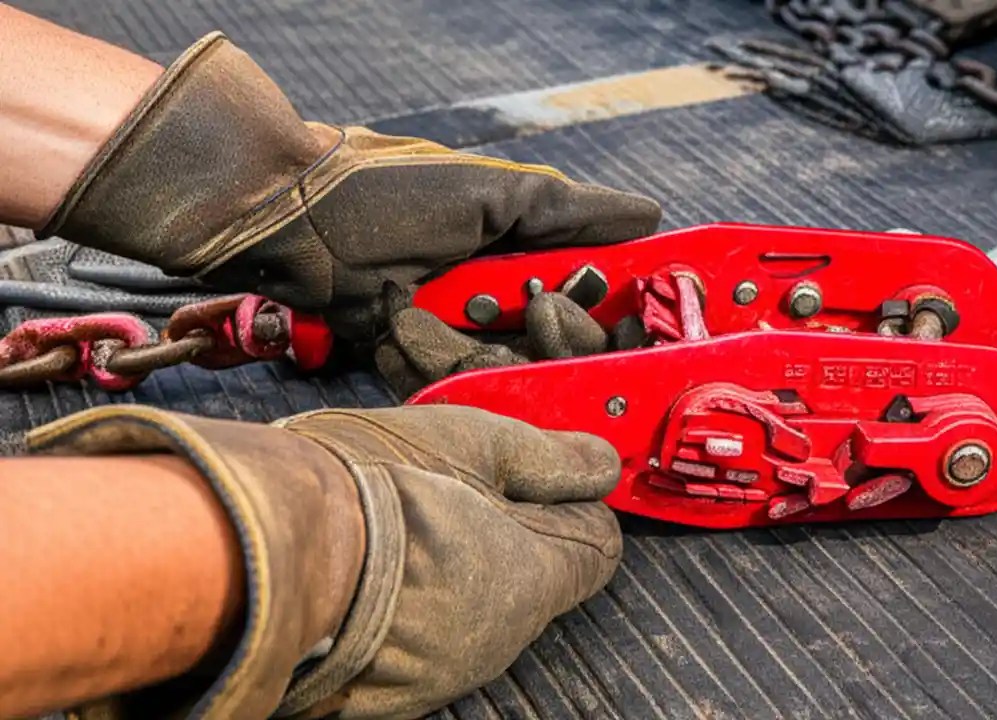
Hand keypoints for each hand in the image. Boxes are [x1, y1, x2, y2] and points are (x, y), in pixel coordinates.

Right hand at [27, 402, 622, 719]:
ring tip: (405, 516)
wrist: (253, 544)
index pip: (595, 549)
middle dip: (514, 533)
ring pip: (474, 609)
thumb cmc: (366, 485)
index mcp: (531, 581)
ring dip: (456, 565)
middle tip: (463, 486)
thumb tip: (601, 462)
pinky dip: (408, 602)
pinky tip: (374, 562)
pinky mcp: (377, 688)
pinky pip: (418, 638)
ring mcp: (434, 672)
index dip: (573, 503)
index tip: (548, 476)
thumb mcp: (475, 443)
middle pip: (535, 580)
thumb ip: (548, 458)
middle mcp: (492, 640)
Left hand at [40, 32, 661, 343]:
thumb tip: (651, 219)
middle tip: (499, 311)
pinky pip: (446, 385)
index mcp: (521, 251)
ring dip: (471, 350)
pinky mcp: (413, 361)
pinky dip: (426, 364)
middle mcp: (496, 295)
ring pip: (499, 374)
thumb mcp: (490, 193)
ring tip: (425, 308)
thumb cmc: (388, 194)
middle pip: (547, 350)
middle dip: (533, 339)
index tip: (603, 323)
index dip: (596, 317)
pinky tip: (398, 329)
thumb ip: (570, 213)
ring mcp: (454, 332)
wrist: (287, 222)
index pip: (584, 298)